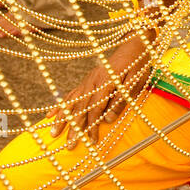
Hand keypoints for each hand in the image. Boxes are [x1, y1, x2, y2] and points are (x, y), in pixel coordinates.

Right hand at [49, 33, 153, 147]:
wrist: (134, 44)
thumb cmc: (138, 64)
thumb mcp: (136, 82)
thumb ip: (122, 100)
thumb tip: (108, 120)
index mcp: (106, 82)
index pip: (96, 109)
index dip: (93, 126)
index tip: (91, 142)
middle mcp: (93, 81)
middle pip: (81, 108)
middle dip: (74, 128)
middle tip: (69, 146)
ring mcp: (88, 80)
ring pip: (72, 101)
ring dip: (62, 119)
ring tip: (53, 134)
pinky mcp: (87, 80)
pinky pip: (71, 93)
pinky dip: (61, 105)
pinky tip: (50, 115)